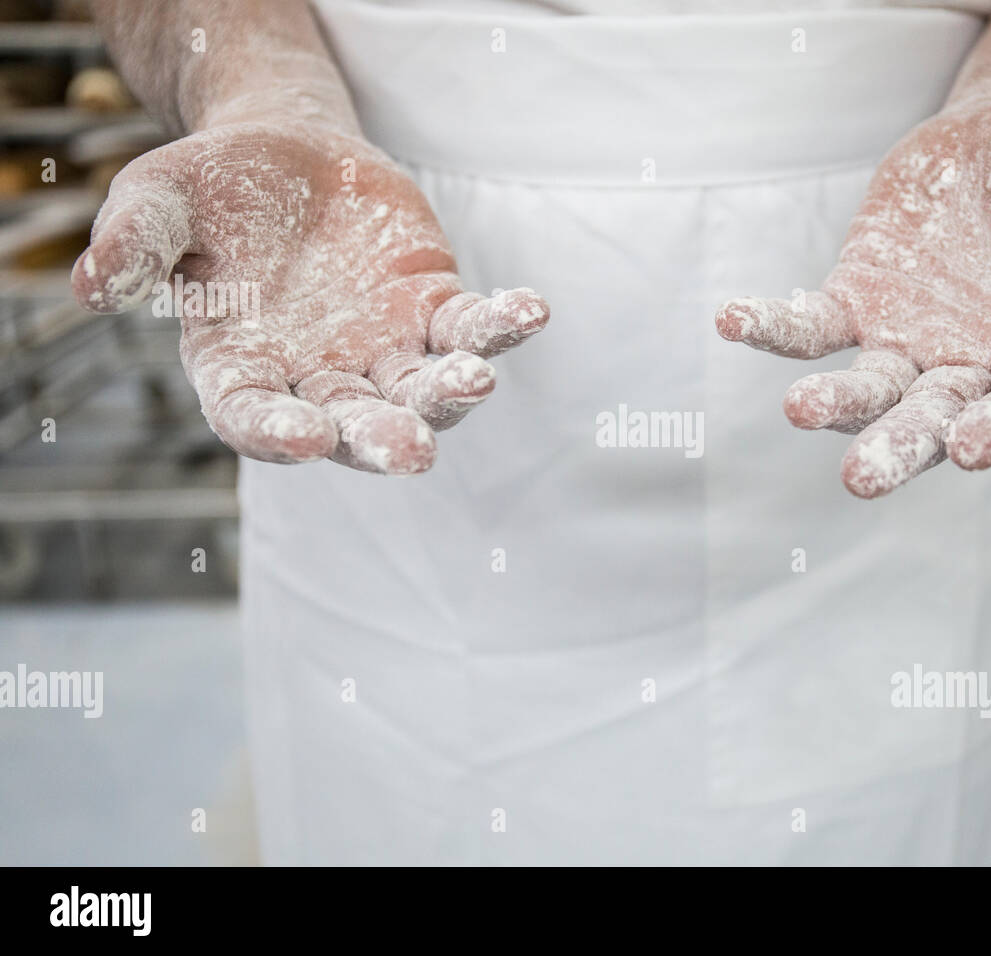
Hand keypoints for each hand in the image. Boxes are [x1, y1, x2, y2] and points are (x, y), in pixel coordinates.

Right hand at [72, 120, 548, 474]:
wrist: (286, 153)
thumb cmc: (213, 190)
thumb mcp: (159, 199)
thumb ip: (134, 242)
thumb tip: (89, 287)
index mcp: (243, 367)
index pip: (255, 417)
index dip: (277, 432)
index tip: (305, 437)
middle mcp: (319, 375)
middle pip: (353, 424)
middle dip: (382, 439)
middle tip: (412, 453)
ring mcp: (383, 348)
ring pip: (421, 388)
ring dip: (450, 391)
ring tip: (476, 379)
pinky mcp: (431, 308)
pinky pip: (470, 326)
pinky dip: (501, 325)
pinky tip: (532, 311)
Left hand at [715, 84, 990, 497]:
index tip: (967, 448)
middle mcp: (972, 367)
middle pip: (934, 420)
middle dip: (899, 449)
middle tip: (862, 479)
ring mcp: (909, 341)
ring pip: (868, 388)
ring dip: (835, 404)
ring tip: (800, 410)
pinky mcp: (858, 301)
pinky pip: (812, 325)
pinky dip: (772, 327)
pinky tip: (731, 320)